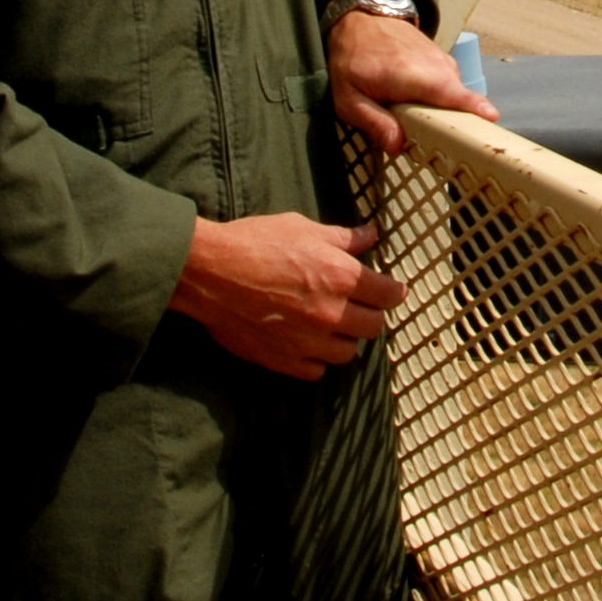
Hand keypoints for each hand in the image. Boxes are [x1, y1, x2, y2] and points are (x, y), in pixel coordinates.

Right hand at [168, 214, 404, 380]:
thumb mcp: (302, 229)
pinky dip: (316, 359)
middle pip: (373, 327)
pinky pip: (316, 371)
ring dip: (343, 339)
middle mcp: (330, 313)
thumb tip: (371, 234)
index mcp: (340, 276)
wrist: (208, 272)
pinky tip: (306, 343)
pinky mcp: (284, 361)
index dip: (393, 292)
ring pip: (347, 353)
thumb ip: (342, 237)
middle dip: (369, 315)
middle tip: (356, 305)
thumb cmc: (254, 242)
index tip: (391, 291)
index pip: (388, 295)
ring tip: (329, 325)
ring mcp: (308, 341)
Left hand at [327, 9, 496, 158]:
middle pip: (459, 104)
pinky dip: (442, 101)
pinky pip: (452, 89)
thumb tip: (397, 146)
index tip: (491, 119)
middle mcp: (435, 66)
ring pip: (455, 98)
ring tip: (421, 124)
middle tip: (433, 148)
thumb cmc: (352, 57)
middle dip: (453, 128)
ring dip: (444, 115)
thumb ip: (373, 122)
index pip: (450, 92)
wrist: (361, 18)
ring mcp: (444, 62)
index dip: (473, 106)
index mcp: (411, 76)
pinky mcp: (446, 62)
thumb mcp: (347, 97)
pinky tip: (421, 105)